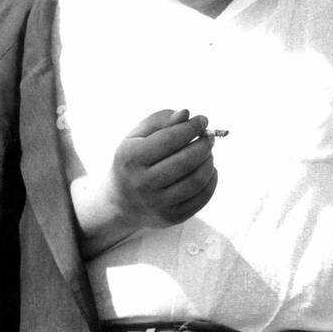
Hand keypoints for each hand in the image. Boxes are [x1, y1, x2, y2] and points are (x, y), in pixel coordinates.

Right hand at [96, 108, 219, 230]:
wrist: (121, 201)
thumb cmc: (134, 159)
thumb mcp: (137, 136)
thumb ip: (160, 120)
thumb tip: (187, 114)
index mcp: (131, 158)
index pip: (170, 139)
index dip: (192, 127)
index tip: (203, 120)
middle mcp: (142, 183)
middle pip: (186, 161)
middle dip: (204, 145)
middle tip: (209, 138)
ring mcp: (156, 204)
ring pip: (196, 181)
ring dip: (209, 162)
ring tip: (208, 153)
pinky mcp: (171, 217)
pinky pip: (201, 198)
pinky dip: (211, 180)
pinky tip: (208, 170)